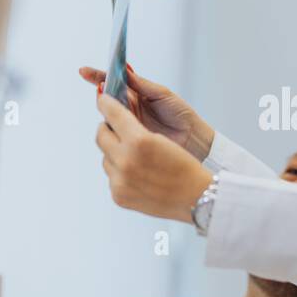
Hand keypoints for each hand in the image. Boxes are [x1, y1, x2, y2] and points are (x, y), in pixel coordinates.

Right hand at [79, 64, 214, 159]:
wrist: (193, 139)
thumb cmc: (181, 114)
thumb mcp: (162, 94)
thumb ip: (141, 84)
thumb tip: (124, 71)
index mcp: (137, 92)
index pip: (114, 81)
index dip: (98, 76)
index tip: (84, 72)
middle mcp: (130, 107)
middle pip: (107, 97)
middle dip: (100, 91)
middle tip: (99, 89)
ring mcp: (129, 123)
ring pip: (109, 114)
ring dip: (105, 109)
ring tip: (107, 104)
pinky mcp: (130, 138)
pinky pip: (115, 131)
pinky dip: (111, 127)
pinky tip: (111, 124)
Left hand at [96, 93, 213, 222]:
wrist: (195, 197)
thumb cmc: (184, 166)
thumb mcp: (162, 139)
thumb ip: (134, 128)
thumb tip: (113, 120)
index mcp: (139, 141)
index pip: (113, 114)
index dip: (107, 104)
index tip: (103, 100)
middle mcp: (125, 161)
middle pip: (101, 135)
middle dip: (108, 129)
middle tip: (117, 128)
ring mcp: (120, 181)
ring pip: (105, 157)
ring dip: (115, 152)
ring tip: (135, 157)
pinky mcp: (118, 195)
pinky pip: (111, 176)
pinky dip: (120, 172)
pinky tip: (138, 174)